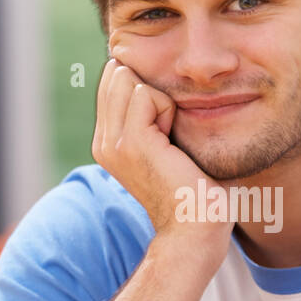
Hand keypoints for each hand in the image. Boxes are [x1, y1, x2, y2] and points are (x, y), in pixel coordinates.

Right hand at [93, 39, 230, 244]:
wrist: (197, 226)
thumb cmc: (195, 188)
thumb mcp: (168, 143)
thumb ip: (154, 113)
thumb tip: (156, 77)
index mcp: (108, 142)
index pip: (114, 81)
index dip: (147, 88)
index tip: (167, 127)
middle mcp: (103, 142)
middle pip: (117, 74)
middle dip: (151, 89)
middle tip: (170, 132)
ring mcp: (112, 142)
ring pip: (127, 78)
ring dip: (161, 100)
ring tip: (172, 138)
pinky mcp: (130, 142)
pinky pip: (145, 93)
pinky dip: (168, 109)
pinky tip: (174, 140)